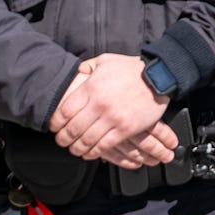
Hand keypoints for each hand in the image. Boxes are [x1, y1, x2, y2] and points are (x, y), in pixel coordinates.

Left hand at [49, 54, 176, 165]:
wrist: (159, 76)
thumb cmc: (132, 68)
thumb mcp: (105, 60)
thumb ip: (87, 67)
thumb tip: (76, 73)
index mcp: (91, 87)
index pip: (64, 111)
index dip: (55, 123)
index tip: (55, 127)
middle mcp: (99, 104)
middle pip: (72, 129)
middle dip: (63, 139)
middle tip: (62, 142)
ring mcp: (113, 118)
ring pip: (87, 140)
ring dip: (77, 148)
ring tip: (74, 150)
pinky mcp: (126, 128)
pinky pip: (104, 146)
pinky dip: (94, 152)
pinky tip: (90, 153)